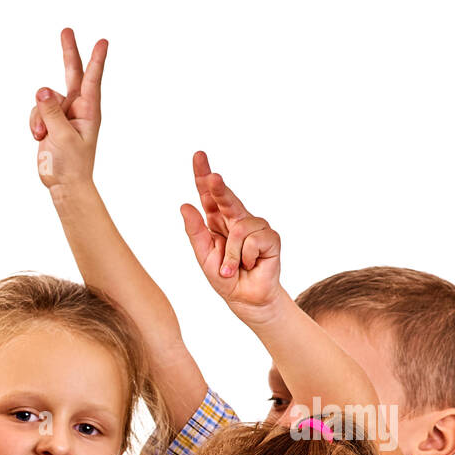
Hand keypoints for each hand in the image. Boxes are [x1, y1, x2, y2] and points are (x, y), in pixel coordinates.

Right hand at [29, 27, 106, 191]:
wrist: (64, 185)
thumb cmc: (71, 165)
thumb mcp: (62, 137)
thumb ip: (51, 112)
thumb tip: (41, 89)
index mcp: (88, 111)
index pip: (92, 80)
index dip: (96, 60)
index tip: (103, 41)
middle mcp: (77, 108)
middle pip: (72, 74)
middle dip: (68, 53)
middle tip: (66, 30)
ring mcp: (62, 114)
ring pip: (44, 99)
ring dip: (38, 116)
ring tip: (42, 136)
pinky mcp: (50, 121)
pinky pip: (36, 111)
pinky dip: (34, 123)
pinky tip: (39, 138)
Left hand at [180, 151, 282, 321]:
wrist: (246, 299)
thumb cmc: (224, 278)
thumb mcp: (203, 257)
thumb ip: (195, 232)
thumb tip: (184, 206)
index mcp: (217, 222)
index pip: (209, 196)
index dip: (203, 176)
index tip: (198, 155)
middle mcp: (236, 220)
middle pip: (226, 198)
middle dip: (219, 188)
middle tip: (212, 178)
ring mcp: (255, 227)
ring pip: (239, 229)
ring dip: (232, 255)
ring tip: (232, 268)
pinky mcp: (270, 237)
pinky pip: (253, 241)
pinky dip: (245, 258)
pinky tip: (250, 265)